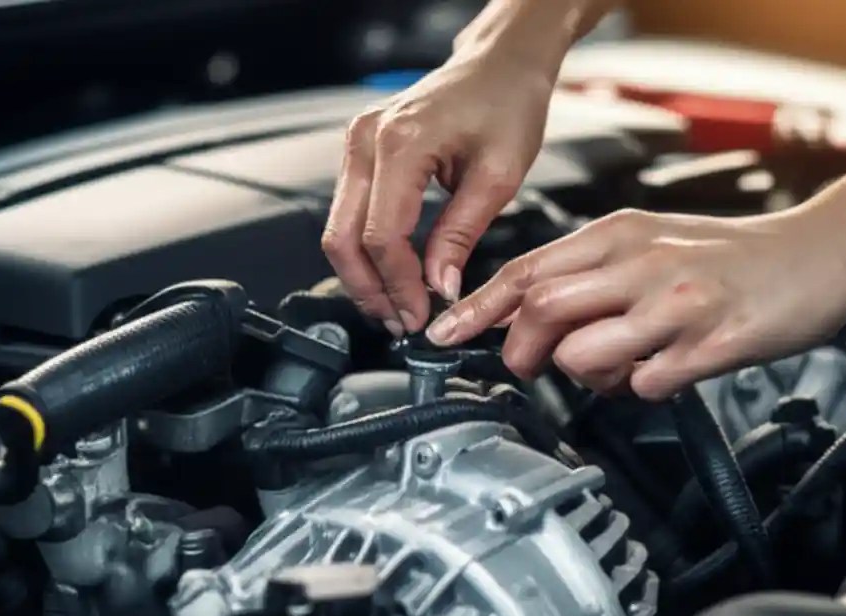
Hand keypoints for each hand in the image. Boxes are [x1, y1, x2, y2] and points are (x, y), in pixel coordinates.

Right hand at [320, 52, 553, 335]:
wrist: (499, 63)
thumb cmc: (507, 103)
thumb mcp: (499, 175)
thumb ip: (462, 234)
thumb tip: (439, 288)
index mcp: (401, 142)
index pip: (381, 235)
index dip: (398, 285)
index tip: (419, 315)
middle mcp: (366, 139)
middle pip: (342, 237)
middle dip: (369, 289)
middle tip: (399, 323)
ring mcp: (356, 142)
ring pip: (338, 228)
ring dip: (363, 274)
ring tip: (395, 306)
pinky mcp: (360, 149)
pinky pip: (348, 210)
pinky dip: (365, 248)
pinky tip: (391, 272)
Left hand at [425, 208, 845, 399]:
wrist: (817, 254)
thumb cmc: (731, 255)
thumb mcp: (650, 242)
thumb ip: (591, 273)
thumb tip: (530, 313)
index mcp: (619, 235)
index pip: (527, 269)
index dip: (478, 307)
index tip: (445, 333)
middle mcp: (642, 264)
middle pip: (543, 310)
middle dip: (524, 350)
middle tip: (533, 366)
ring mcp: (678, 304)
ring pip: (586, 354)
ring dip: (586, 377)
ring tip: (617, 369)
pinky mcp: (713, 342)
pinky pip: (647, 383)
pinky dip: (640, 389)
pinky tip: (663, 372)